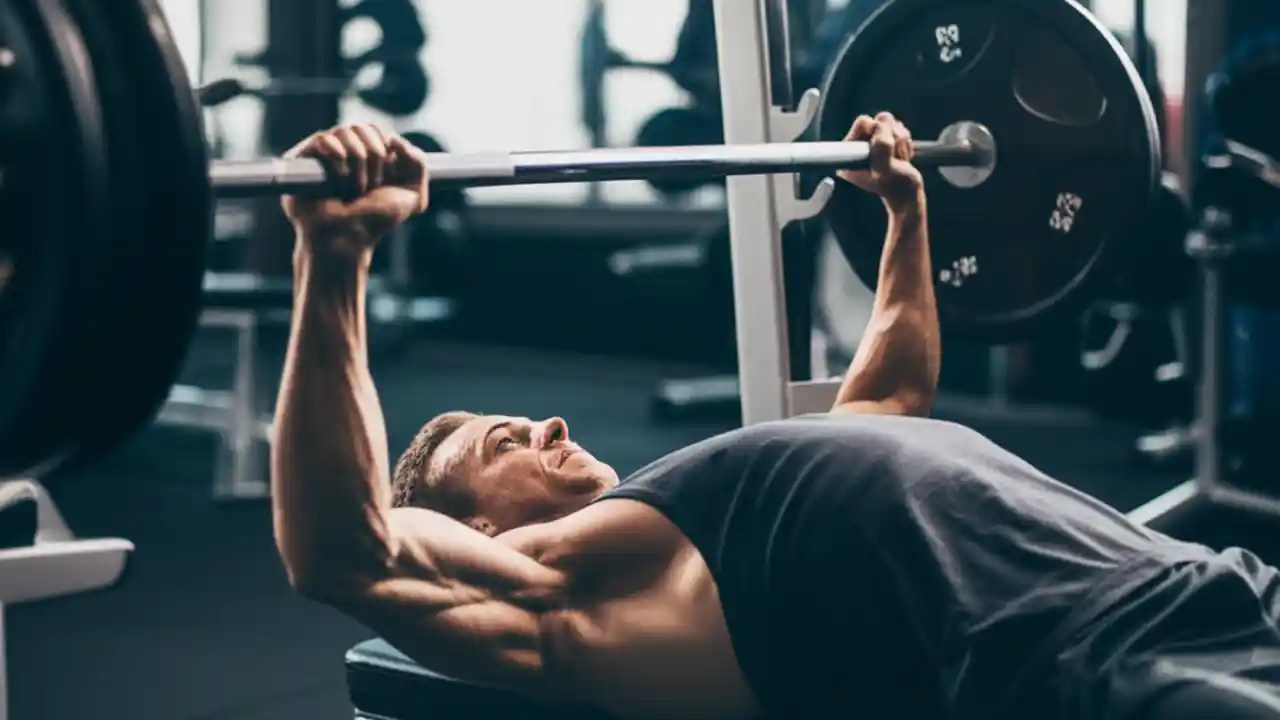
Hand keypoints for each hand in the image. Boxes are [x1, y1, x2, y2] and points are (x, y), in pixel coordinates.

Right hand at [281, 124, 430, 259]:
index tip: (386, 178)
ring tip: (351, 190)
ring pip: (345, 132)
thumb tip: (394, 139)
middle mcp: (347, 149)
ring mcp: (325, 153)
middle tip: (369, 188)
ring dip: (356, 166)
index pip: (379, 131)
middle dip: (373, 158)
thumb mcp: (414, 197)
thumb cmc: (375, 220)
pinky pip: (324, 139)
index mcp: (371, 154)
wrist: (345, 238)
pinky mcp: (303, 158)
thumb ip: (419, 164)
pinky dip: (337, 161)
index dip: (386, 150)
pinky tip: (335, 183)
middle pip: (363, 127)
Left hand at [838, 112, 923, 213]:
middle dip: (893, 137)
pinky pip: (898, 129)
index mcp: (848, 154)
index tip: (887, 152)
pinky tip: (902, 157)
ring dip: (900, 141)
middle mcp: (856, 148)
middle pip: (878, 121)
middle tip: (895, 157)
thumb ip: (881, 145)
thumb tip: (882, 120)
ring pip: (890, 124)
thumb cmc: (896, 186)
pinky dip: (905, 142)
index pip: (863, 123)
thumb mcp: (885, 168)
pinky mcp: (884, 144)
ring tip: (899, 160)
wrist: (908, 195)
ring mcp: (870, 145)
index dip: (880, 133)